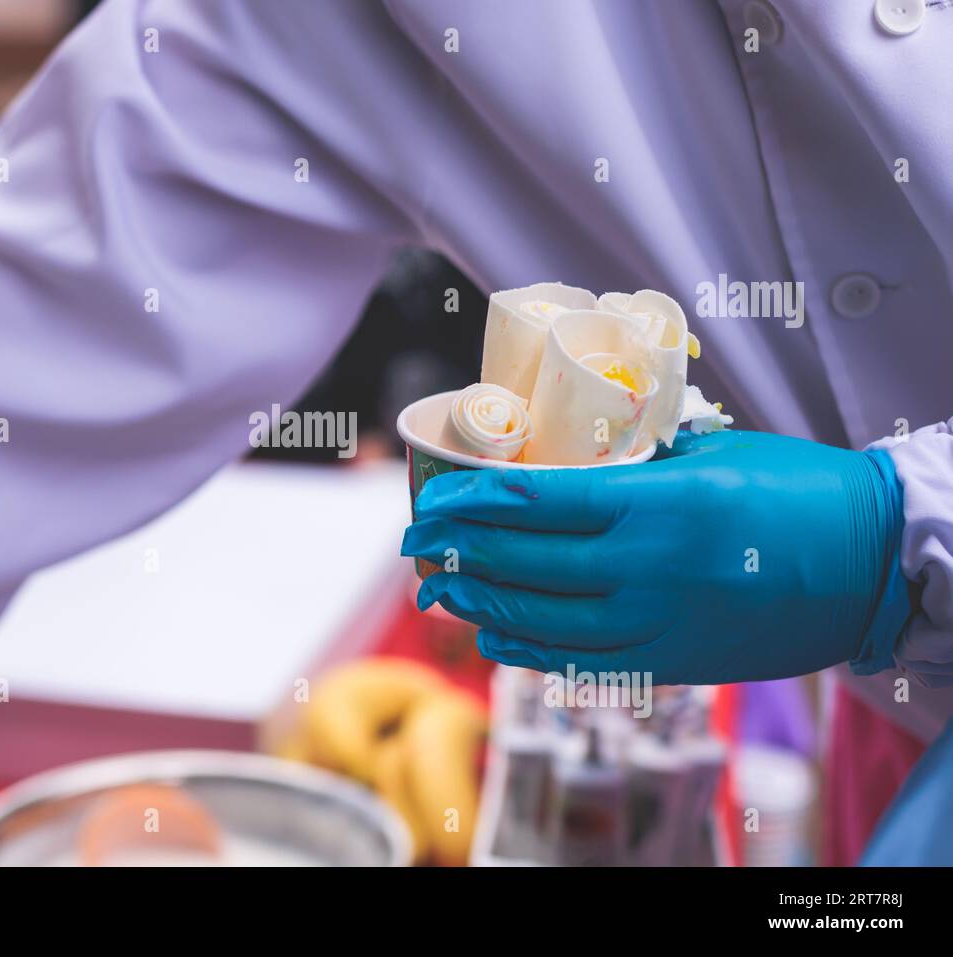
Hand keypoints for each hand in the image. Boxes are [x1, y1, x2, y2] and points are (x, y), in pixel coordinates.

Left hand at [400, 430, 911, 684]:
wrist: (873, 568)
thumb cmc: (799, 492)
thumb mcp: (712, 455)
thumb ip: (634, 464)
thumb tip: (563, 464)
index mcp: (655, 504)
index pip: (535, 500)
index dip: (471, 499)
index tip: (432, 497)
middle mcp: (646, 568)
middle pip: (522, 560)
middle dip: (456, 550)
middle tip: (415, 541)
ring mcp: (657, 623)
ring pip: (540, 618)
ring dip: (480, 602)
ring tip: (440, 588)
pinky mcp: (672, 661)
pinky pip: (578, 662)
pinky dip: (527, 648)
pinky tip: (495, 634)